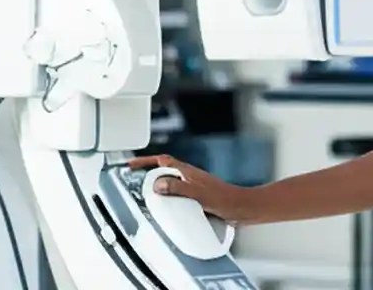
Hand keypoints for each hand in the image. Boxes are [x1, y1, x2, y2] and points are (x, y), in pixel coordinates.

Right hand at [127, 154, 250, 224]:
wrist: (242, 209)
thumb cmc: (225, 199)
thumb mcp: (198, 194)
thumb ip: (178, 188)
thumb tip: (158, 184)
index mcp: (187, 172)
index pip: (161, 161)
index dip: (145, 162)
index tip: (130, 164)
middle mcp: (189, 177)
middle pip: (163, 171)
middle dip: (147, 174)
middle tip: (132, 181)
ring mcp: (192, 187)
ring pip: (169, 184)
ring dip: (157, 188)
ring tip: (143, 197)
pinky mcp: (196, 198)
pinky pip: (176, 196)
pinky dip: (167, 200)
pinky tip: (164, 212)